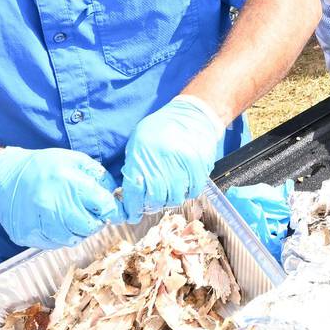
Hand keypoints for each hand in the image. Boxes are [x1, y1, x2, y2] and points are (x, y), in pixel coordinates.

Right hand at [0, 147, 122, 249]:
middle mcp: (55, 205)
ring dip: (78, 231)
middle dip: (95, 222)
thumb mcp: (73, 160)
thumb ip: (98, 175)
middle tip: (90, 214)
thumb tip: (115, 192)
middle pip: (90, 227)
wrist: (3, 178)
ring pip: (73, 239)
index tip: (113, 210)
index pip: (104, 206)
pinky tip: (55, 222)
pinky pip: (54, 244)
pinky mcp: (27, 235)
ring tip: (71, 217)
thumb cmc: (41, 167)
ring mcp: (39, 223)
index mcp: (70, 183)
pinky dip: (60, 236)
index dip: (112, 210)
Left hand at [120, 96, 225, 219]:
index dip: (132, 208)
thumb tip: (129, 190)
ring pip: (175, 198)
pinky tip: (182, 185)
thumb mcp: (138, 140)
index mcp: (143, 155)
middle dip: (150, 205)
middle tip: (150, 203)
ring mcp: (182, 165)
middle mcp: (162, 161)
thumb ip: (133, 164)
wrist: (193, 114)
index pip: (134, 192)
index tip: (132, 214)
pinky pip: (192, 191)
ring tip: (167, 193)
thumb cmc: (162, 127)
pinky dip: (186, 193)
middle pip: (155, 199)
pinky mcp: (199, 167)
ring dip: (169, 200)